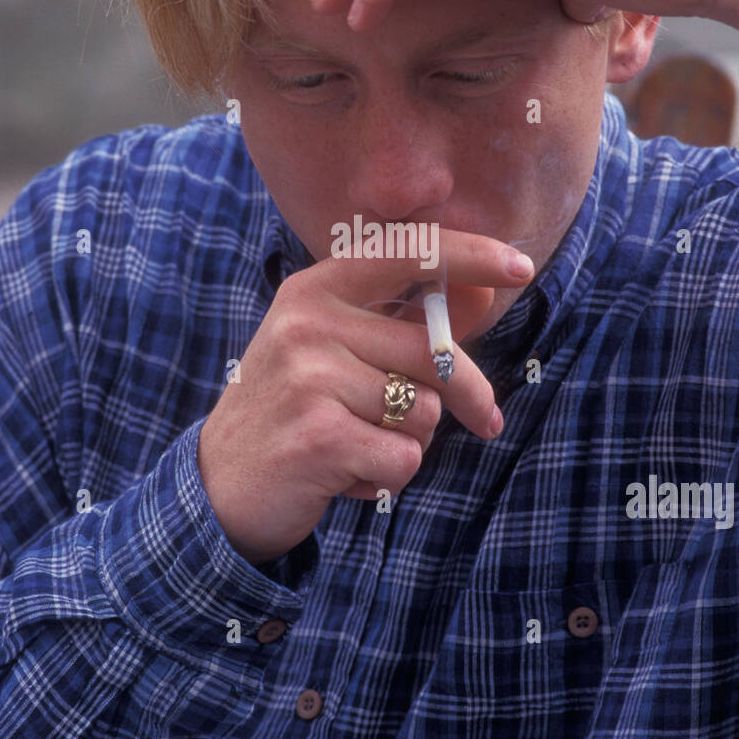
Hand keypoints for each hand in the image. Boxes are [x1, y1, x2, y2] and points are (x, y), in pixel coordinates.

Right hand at [196, 231, 533, 564]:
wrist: (217, 486)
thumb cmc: (294, 411)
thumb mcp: (331, 350)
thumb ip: (396, 323)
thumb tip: (481, 294)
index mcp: (314, 290)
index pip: (406, 252)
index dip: (470, 254)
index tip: (520, 267)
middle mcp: (309, 323)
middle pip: (435, 351)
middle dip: (471, 394)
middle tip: (486, 421)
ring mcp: (309, 377)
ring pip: (425, 412)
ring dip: (410, 442)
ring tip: (360, 446)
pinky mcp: (319, 435)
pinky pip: (404, 458)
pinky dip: (387, 478)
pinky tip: (345, 475)